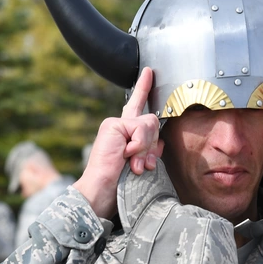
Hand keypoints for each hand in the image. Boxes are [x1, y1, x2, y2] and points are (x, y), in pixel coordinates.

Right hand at [74, 67, 163, 217]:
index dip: (143, 88)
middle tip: (140, 164)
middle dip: (153, 145)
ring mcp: (115, 124)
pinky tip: (126, 156)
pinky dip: (139, 146)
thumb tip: (160, 142)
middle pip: (153, 121)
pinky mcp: (114, 124)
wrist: (101, 190)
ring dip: (146, 148)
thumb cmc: (120, 184)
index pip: (136, 106)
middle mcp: (119, 125)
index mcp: (124, 133)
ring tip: (132, 163)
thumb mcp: (140, 163)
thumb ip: (150, 148)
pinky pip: (141, 128)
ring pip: (150, 124)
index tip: (148, 72)